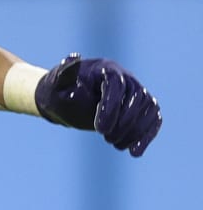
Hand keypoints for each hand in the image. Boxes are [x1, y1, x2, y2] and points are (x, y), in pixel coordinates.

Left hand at [35, 54, 161, 156]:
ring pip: (148, 108)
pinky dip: (146, 136)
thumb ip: (64, 74)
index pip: (116, 84)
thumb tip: (72, 57)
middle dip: (123, 121)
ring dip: (136, 130)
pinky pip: (153, 119)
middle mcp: (125, 77)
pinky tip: (134, 152)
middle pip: (135, 97)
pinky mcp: (142, 108)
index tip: (98, 129)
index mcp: (104, 68)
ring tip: (115, 144)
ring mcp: (136, 92)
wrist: (65, 100)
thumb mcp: (56, 84)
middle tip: (105, 137)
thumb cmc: (59, 91)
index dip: (110, 107)